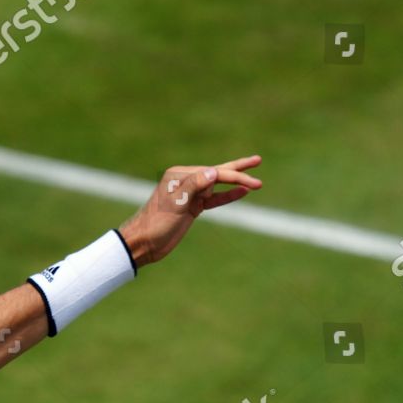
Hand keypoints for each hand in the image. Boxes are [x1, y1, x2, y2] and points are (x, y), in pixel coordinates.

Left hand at [119, 155, 263, 266]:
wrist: (143, 243)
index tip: (250, 185)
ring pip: (218, 185)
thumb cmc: (155, 223)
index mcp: (179, 175)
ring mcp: (190, 194)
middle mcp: (185, 181)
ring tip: (255, 179)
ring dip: (236, 183)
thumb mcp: (176, 204)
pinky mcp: (192, 207)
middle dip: (238, 170)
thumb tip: (214, 171)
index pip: (212, 173)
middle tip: (258, 160)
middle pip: (217, 173)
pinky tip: (242, 193)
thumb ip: (194, 186)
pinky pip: (214, 199)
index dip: (233, 176)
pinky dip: (227, 196)